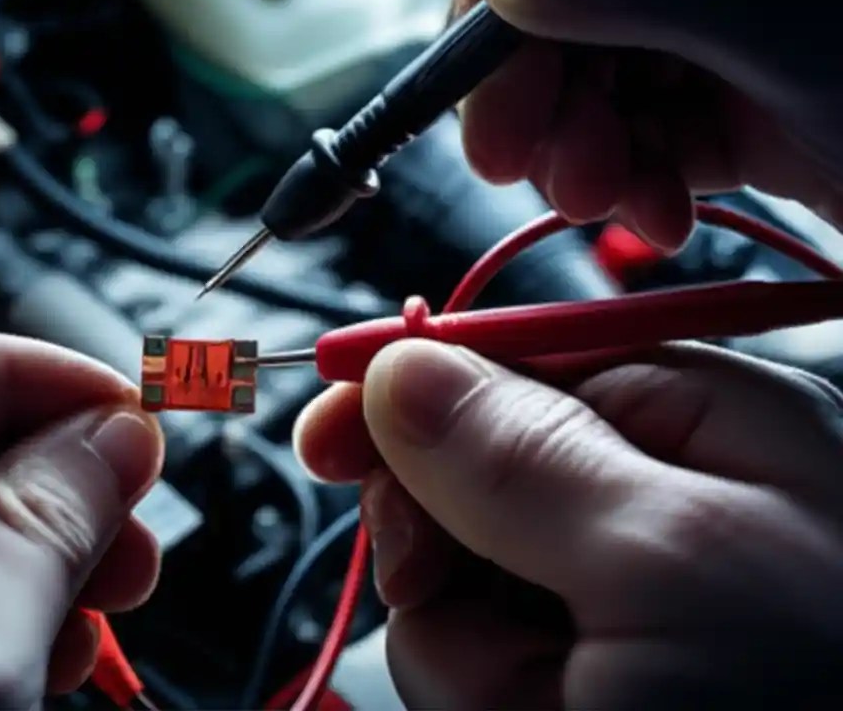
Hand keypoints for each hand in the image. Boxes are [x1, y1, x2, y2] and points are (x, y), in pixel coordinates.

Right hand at [295, 339, 842, 707]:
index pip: (520, 366)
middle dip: (448, 556)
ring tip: (563, 703)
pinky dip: (494, 703)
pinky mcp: (583, 682)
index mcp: (713, 430)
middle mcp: (660, 509)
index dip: (413, 395)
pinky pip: (475, 669)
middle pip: (467, 483)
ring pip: (458, 593)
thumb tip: (402, 369)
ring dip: (482, 661)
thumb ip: (525, 454)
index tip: (329, 438)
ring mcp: (617, 607)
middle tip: (442, 595)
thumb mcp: (668, 563)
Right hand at [456, 0, 842, 248]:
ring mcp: (719, 44)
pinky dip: (637, 190)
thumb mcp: (772, 26)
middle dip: (544, 114)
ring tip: (614, 204)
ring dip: (585, 166)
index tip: (498, 123)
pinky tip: (664, 219)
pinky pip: (648, 144)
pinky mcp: (741, 108)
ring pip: (594, 98)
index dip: (495, 35)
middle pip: (555, 34)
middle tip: (552, 180)